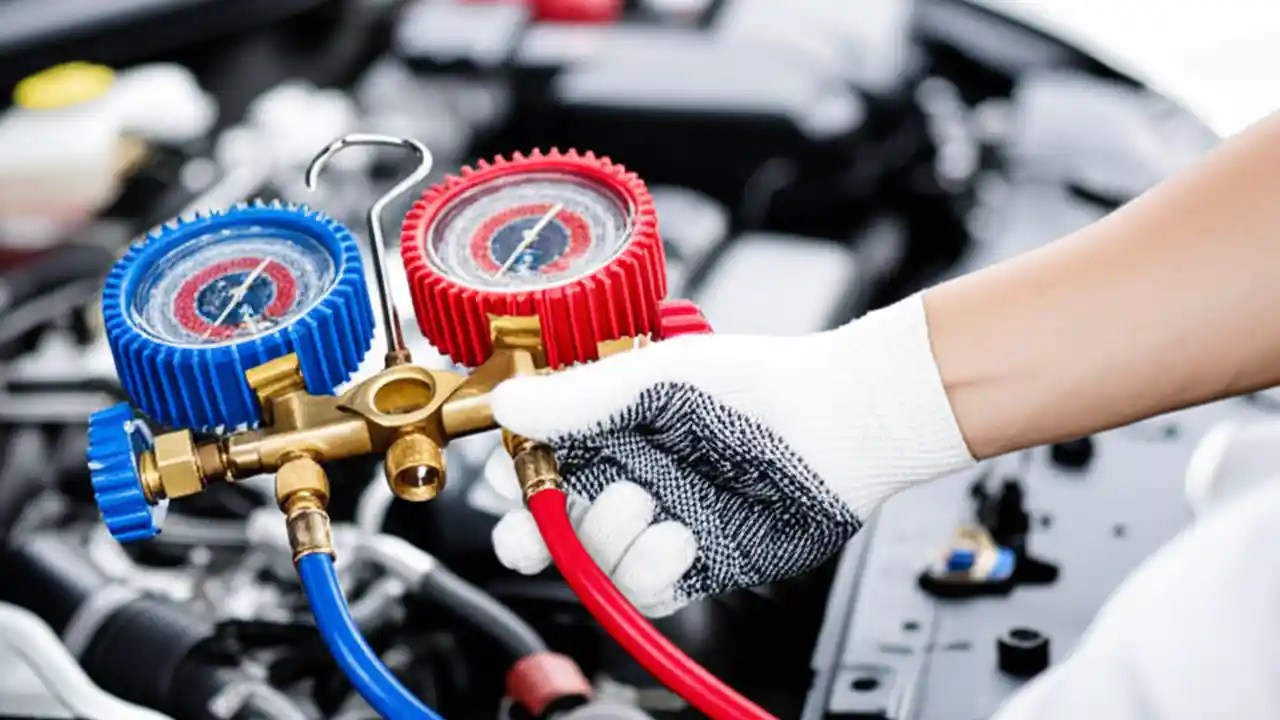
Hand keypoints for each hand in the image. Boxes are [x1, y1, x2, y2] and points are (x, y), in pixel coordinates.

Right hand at [489, 294, 973, 615]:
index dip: (513, 476)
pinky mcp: (696, 562)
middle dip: (533, 532)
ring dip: (607, 540)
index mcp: (607, 427)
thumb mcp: (657, 378)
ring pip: (593, 562)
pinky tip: (684, 538)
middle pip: (548, 525)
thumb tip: (507, 402)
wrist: (838, 424)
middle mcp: (626, 476)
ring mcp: (659, 522)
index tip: (509, 475)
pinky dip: (655, 569)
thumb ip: (580, 397)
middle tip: (534, 529)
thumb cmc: (753, 385)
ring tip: (646, 503)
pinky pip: (646, 590)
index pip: (533, 462)